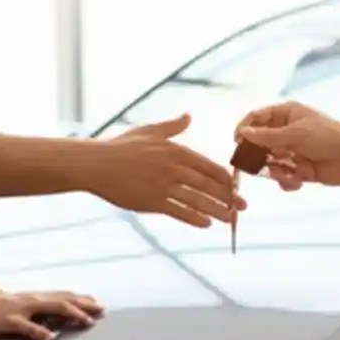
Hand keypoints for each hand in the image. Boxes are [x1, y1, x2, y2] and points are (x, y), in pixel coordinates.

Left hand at [0, 290, 104, 339]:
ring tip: (94, 302)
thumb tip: (51, 337)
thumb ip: (32, 330)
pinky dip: (72, 296)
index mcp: (38, 304)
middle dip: (86, 304)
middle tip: (102, 309)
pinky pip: (60, 294)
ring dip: (81, 298)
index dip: (77, 314)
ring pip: (65, 294)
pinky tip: (74, 298)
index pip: (63, 308)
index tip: (89, 321)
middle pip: (69, 298)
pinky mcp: (38, 296)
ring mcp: (41, 295)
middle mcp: (42, 297)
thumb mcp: (13, 325)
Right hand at [86, 113, 244, 226]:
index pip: (209, 166)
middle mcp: (173, 168)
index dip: (225, 179)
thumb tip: (189, 116)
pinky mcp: (151, 202)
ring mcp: (163, 186)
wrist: (95, 164)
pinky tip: (206, 224)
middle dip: (228, 198)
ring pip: (197, 201)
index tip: (237, 188)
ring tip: (231, 220)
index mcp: (175, 151)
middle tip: (243, 208)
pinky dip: (194, 218)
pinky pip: (178, 212)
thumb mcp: (149, 131)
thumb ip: (172, 126)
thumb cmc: (120, 147)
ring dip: (217, 211)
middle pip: (208, 185)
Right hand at [235, 102, 339, 189]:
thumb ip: (266, 136)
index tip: (238, 142)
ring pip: (270, 163)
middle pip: (260, 143)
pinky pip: (283, 176)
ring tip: (289, 173)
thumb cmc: (327, 137)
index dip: (245, 128)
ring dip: (276, 171)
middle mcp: (287, 131)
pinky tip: (297, 182)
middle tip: (258, 165)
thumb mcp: (294, 134)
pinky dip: (287, 180)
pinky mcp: (299, 169)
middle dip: (260, 156)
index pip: (257, 118)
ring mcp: (293, 151)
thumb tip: (242, 133)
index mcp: (287, 114)